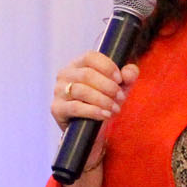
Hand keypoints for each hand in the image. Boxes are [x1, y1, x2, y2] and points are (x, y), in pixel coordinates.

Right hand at [50, 52, 138, 172]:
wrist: (92, 129)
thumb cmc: (104, 102)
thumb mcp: (120, 88)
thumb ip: (127, 77)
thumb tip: (130, 72)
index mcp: (78, 64)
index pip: (90, 57)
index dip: (107, 66)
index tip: (120, 79)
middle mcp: (65, 74)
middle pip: (87, 74)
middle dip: (108, 86)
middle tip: (121, 97)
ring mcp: (59, 91)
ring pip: (81, 90)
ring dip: (102, 100)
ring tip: (115, 108)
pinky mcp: (57, 108)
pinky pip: (76, 107)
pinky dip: (93, 111)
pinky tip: (105, 115)